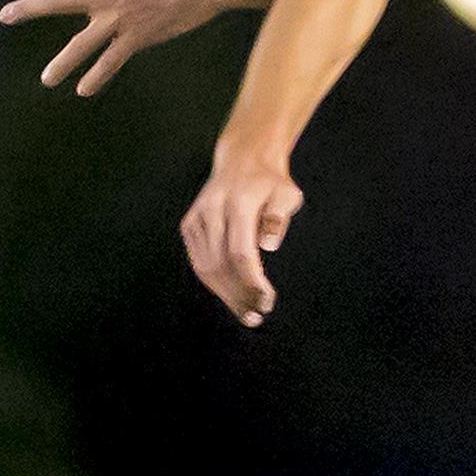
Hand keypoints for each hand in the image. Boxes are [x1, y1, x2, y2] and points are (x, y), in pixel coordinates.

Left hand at [0, 0, 226, 94]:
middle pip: (56, 2)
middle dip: (27, 9)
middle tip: (6, 15)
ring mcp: (116, 18)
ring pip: (81, 45)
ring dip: (61, 63)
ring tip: (47, 79)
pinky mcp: (136, 37)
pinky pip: (111, 61)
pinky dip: (97, 76)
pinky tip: (83, 90)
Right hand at [181, 149, 302, 325]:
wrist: (244, 160)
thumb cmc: (271, 182)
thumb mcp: (287, 193)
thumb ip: (279, 217)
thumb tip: (269, 245)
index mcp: (238, 203)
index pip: (240, 252)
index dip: (252, 282)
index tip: (267, 301)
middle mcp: (212, 210)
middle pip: (220, 264)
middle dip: (239, 295)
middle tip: (257, 315)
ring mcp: (197, 217)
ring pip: (205, 266)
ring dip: (225, 295)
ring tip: (245, 313)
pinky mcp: (189, 224)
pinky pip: (198, 261)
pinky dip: (213, 282)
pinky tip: (231, 296)